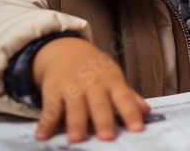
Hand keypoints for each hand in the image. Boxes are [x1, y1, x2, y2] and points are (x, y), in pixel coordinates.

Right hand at [32, 37, 149, 141]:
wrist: (65, 50)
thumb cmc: (94, 70)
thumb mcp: (113, 78)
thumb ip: (128, 96)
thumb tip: (147, 111)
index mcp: (111, 82)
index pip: (124, 98)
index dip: (131, 113)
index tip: (137, 129)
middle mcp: (92, 85)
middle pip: (99, 104)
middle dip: (103, 120)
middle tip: (107, 137)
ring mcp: (72, 88)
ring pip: (75, 107)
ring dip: (75, 122)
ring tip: (76, 139)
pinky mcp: (53, 92)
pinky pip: (49, 109)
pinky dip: (45, 123)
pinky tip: (42, 136)